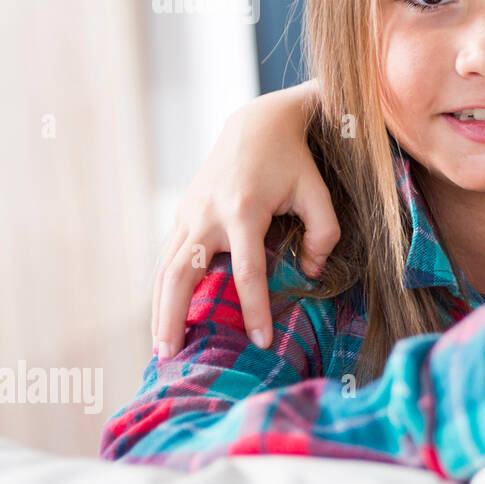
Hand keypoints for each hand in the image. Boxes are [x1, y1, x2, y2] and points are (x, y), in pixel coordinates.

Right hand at [152, 80, 336, 357]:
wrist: (257, 125)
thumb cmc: (294, 162)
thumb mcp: (318, 193)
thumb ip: (324, 235)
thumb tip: (310, 275)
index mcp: (244, 210)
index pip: (246, 272)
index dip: (254, 309)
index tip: (261, 343)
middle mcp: (208, 214)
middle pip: (180, 275)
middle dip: (174, 318)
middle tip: (172, 358)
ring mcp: (189, 214)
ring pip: (164, 269)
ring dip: (159, 310)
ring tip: (161, 348)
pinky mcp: (183, 215)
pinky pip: (168, 258)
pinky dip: (163, 289)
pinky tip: (166, 316)